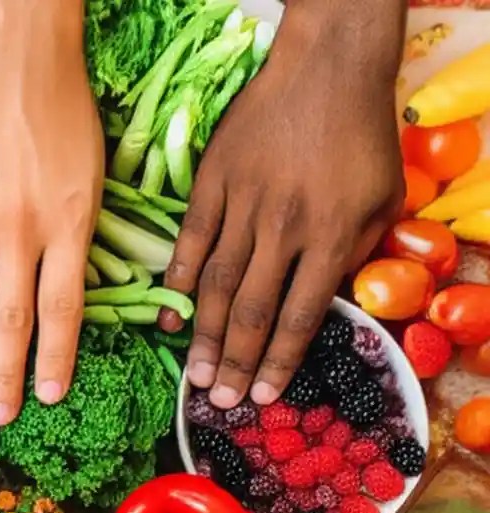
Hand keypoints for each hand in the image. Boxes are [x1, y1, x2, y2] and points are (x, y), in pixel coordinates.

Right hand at [0, 0, 102, 425]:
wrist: (18, 60)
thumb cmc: (64, 115)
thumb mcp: (90, 180)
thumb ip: (75, 240)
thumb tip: (63, 300)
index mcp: (69, 225)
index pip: (62, 311)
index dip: (55, 360)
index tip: (48, 398)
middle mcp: (21, 230)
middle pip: (10, 320)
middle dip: (5, 376)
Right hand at [159, 1, 406, 408]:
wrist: (326, 69)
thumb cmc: (360, 137)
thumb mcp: (381, 200)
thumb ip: (353, 254)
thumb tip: (326, 304)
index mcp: (330, 235)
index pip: (299, 314)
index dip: (281, 361)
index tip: (265, 395)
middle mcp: (283, 227)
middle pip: (252, 309)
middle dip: (235, 362)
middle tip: (218, 401)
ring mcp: (242, 203)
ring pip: (218, 283)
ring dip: (206, 334)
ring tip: (195, 374)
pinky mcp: (212, 181)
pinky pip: (192, 239)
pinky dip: (180, 278)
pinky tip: (173, 312)